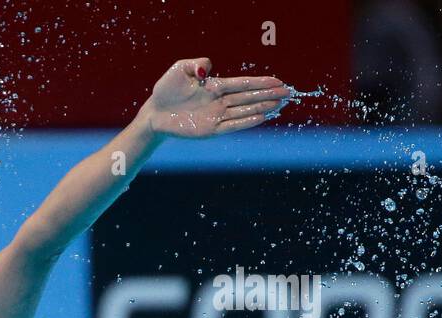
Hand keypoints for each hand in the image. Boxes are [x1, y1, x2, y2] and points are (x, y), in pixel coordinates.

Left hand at [141, 58, 289, 137]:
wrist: (154, 113)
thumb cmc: (166, 90)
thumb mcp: (179, 70)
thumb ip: (196, 64)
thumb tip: (208, 67)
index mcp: (214, 86)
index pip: (242, 84)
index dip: (260, 82)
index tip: (277, 81)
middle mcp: (219, 101)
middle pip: (248, 97)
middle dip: (267, 95)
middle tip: (287, 93)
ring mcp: (216, 116)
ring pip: (244, 111)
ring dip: (262, 107)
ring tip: (280, 104)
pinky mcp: (210, 129)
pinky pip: (232, 125)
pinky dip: (246, 122)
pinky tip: (262, 117)